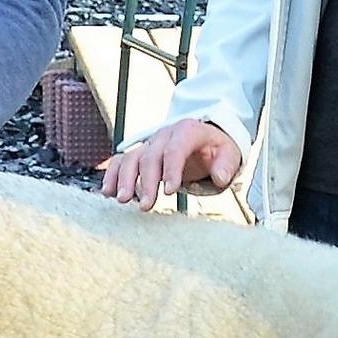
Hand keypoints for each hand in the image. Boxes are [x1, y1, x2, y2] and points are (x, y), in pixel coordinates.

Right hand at [102, 118, 242, 207]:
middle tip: (146, 205)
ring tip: (123, 199)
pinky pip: (121, 161)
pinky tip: (108, 192)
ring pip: (131, 158)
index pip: (176, 148)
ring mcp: (149, 145)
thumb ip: (226, 165)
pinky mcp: (140, 154)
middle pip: (150, 157)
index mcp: (187, 131)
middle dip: (146, 182)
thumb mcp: (229, 153)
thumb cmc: (217, 149)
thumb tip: (219, 177)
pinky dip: (112, 175)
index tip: (170, 192)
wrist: (205, 140)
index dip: (171, 169)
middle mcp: (164, 136)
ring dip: (124, 179)